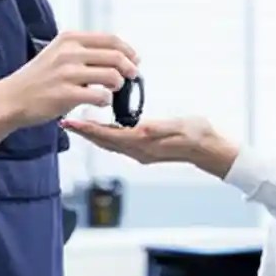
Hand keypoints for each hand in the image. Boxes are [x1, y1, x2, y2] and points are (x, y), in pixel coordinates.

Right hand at [0, 31, 138, 128]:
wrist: (11, 99)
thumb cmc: (38, 78)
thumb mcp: (58, 52)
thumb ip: (83, 51)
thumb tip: (117, 55)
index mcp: (69, 39)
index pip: (111, 39)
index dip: (128, 50)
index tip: (134, 60)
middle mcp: (69, 52)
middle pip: (116, 56)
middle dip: (130, 68)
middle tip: (131, 77)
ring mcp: (67, 73)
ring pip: (112, 76)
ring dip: (118, 85)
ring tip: (112, 90)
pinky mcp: (66, 95)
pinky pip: (100, 97)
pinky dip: (106, 101)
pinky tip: (100, 102)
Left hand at [60, 116, 239, 177]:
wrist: (209, 150)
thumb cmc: (198, 135)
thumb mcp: (181, 127)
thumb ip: (161, 127)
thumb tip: (142, 128)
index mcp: (144, 143)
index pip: (109, 136)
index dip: (88, 129)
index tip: (71, 122)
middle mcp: (138, 151)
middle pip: (103, 142)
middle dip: (84, 132)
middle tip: (65, 122)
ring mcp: (141, 152)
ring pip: (109, 143)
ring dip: (92, 134)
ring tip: (78, 124)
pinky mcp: (145, 150)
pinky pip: (119, 143)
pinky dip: (105, 135)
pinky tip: (102, 128)